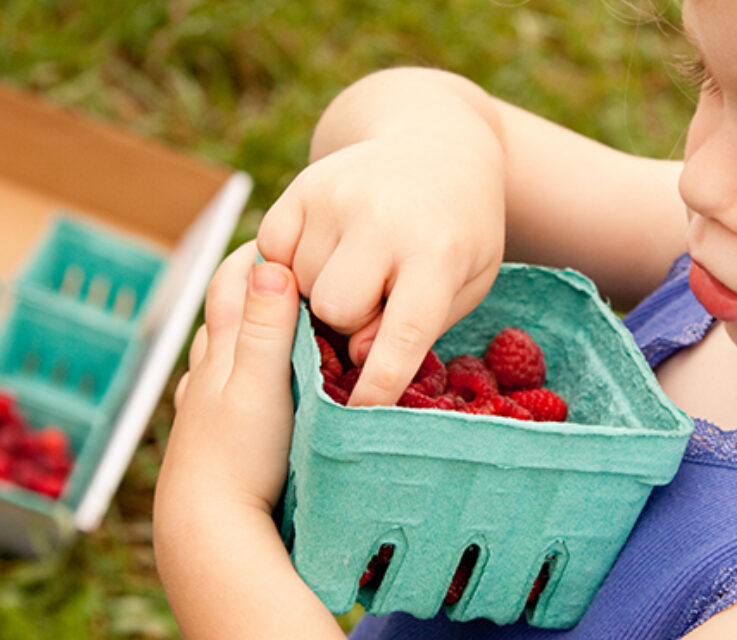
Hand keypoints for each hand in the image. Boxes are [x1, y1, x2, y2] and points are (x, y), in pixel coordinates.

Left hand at [155, 242, 342, 637]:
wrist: (208, 531)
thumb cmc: (240, 458)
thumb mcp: (262, 385)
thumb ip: (267, 328)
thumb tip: (270, 264)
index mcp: (220, 351)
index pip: (231, 281)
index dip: (258, 251)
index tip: (292, 230)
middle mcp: (205, 372)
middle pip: (224, 311)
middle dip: (253, 284)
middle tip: (295, 267)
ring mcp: (203, 407)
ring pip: (220, 351)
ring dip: (244, 328)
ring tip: (277, 320)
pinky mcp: (209, 441)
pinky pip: (222, 391)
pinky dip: (237, 372)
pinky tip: (244, 384)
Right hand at [257, 132, 504, 407]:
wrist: (436, 144)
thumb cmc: (455, 232)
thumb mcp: (466, 280)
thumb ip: (419, 325)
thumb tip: (354, 358)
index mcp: (437, 252)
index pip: (402, 334)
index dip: (379, 384)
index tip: (361, 418)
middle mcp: (384, 219)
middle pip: (335, 311)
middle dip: (349, 321)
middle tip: (374, 300)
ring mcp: (337, 196)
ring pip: (299, 287)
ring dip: (321, 291)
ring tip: (356, 267)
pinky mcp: (302, 185)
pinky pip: (271, 253)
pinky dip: (290, 264)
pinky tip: (326, 250)